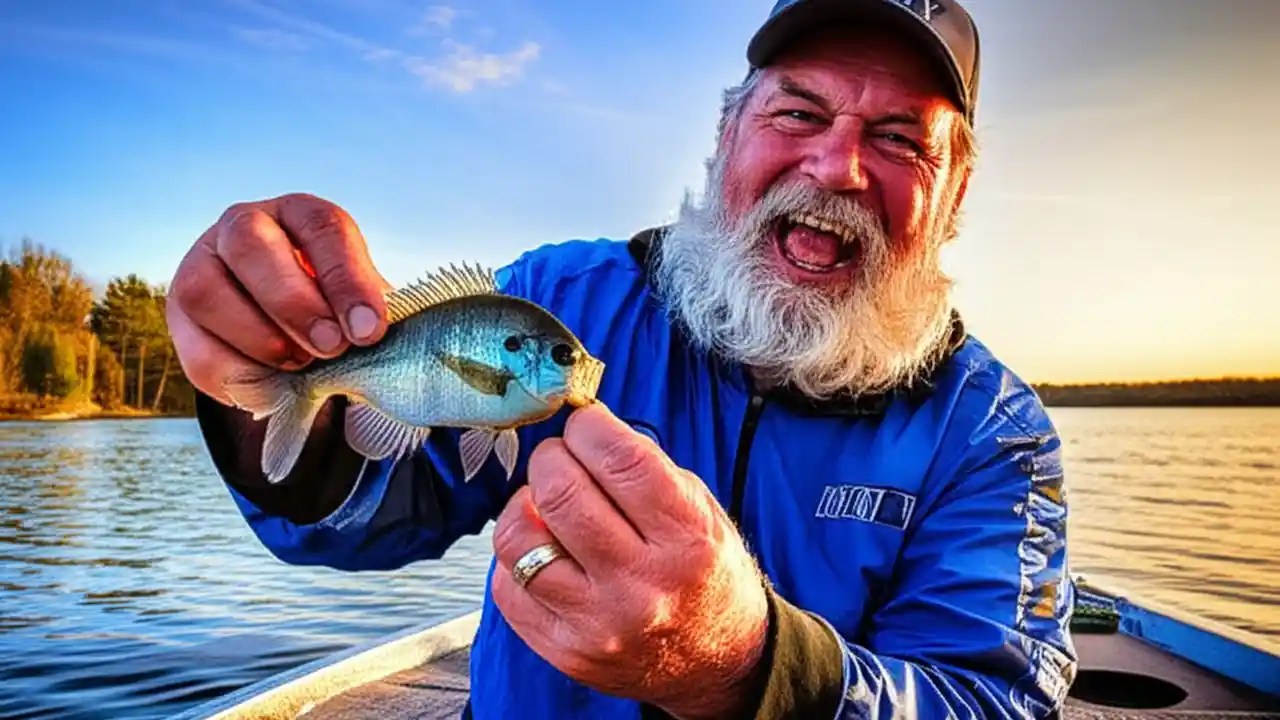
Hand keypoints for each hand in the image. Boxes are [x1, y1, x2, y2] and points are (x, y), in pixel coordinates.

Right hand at [167, 193, 392, 404]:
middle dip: (294, 303)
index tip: (369, 330)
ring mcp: (202, 265)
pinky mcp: (180, 316)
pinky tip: (272, 385)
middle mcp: (244, 226)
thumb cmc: (337, 311)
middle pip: (250, 243)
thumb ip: (369, 317)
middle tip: (331, 347)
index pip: (322, 228)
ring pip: (206, 291)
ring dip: (260, 338)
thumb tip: (374, 336)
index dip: (346, 280)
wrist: (295, 336)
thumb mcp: (361, 305)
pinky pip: (197, 348)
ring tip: (300, 364)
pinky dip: (239, 375)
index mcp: (300, 214)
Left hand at [492, 403, 769, 718]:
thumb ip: (645, 466)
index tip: (585, 422)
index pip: (620, 460)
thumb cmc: (703, 572)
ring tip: (544, 505)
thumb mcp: (701, 511)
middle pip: (560, 493)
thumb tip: (582, 426)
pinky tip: (545, 550)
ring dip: (524, 505)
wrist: (715, 663)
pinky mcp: (564, 651)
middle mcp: (642, 585)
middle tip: (561, 458)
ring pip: (518, 541)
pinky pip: (507, 586)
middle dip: (551, 458)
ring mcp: (598, 624)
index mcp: (687, 539)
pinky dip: (519, 557)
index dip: (589, 426)